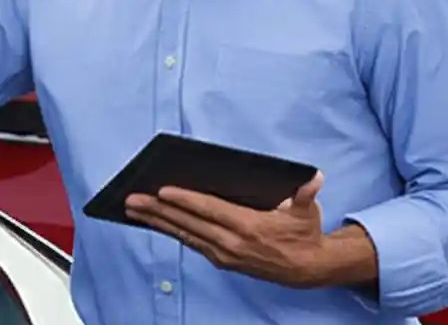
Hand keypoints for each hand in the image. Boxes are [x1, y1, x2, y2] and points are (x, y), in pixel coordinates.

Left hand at [125, 172, 331, 287]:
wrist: (307, 270)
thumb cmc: (304, 234)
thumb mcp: (308, 212)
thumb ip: (306, 194)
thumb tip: (314, 178)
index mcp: (248, 227)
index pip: (210, 210)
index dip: (185, 200)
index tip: (162, 191)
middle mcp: (232, 243)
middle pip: (189, 223)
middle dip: (158, 211)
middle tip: (133, 199)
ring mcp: (225, 254)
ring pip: (185, 235)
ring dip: (158, 222)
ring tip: (134, 210)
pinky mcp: (222, 261)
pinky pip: (191, 244)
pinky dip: (172, 233)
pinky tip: (156, 223)